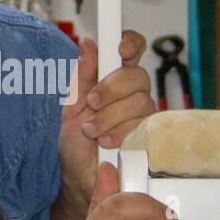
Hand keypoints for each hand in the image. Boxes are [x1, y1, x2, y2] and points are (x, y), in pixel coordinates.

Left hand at [58, 30, 155, 201]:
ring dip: (110, 117)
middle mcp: (132, 96)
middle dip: (112, 89)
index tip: (122, 48)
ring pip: (141, 103)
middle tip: (92, 103)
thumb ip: (82, 75)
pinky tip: (106, 142)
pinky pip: (143, 127)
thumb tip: (87, 44)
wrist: (76, 176)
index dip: (132, 43)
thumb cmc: (74, 143)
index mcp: (113, 81)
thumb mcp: (71, 105)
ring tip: (92, 131)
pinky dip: (120, 134)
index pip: (132, 52)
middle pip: (138, 76)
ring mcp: (142, 116)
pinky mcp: (148, 138)